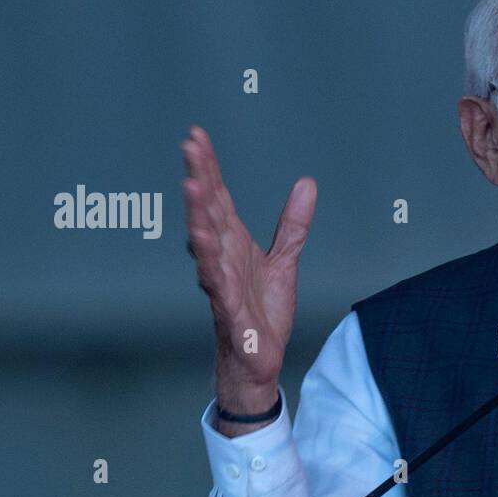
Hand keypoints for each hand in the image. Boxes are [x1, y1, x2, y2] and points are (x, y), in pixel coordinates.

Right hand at [180, 126, 315, 426]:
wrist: (260, 361)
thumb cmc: (262, 313)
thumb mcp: (284, 261)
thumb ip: (293, 224)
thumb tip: (306, 183)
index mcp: (232, 244)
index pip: (218, 198)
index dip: (209, 167)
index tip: (197, 135)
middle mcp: (221, 257)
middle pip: (208, 211)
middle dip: (199, 178)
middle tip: (190, 145)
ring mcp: (221, 281)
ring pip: (206, 242)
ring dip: (197, 214)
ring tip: (192, 185)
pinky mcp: (228, 308)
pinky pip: (216, 281)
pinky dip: (209, 261)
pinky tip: (201, 240)